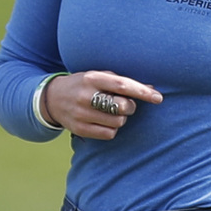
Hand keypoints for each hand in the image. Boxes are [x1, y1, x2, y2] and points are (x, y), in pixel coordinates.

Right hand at [43, 72, 162, 140]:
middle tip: (126, 105)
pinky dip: (112, 129)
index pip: (122, 86)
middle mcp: (85, 96)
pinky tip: (105, 122)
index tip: (158, 98)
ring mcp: (80, 114)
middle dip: (130, 107)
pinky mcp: (79, 129)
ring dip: (121, 119)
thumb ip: (122, 82)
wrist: (52, 99)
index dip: (143, 92)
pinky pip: (108, 134)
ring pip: (117, 122)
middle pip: (122, 106)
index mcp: (92, 79)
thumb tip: (151, 88)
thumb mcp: (99, 76)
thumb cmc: (84, 85)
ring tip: (112, 113)